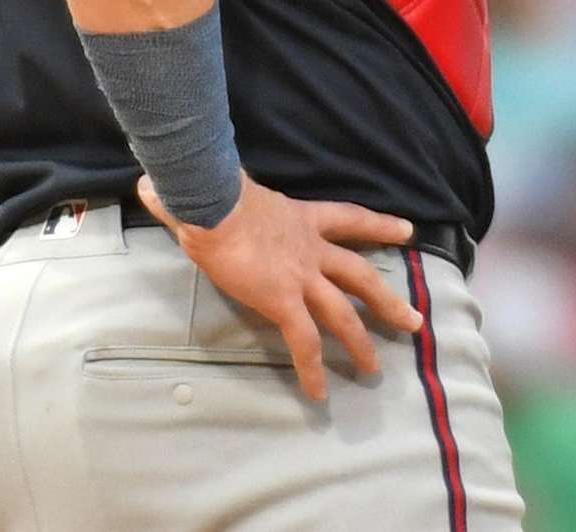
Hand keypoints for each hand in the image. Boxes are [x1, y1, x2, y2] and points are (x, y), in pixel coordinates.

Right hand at [135, 174, 425, 400]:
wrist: (211, 201)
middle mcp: (310, 249)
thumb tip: (160, 183)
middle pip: (361, 274)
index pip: (349, 219)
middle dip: (388, 300)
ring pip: (343, 314)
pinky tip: (319, 392)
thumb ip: (210, 190)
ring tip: (374, 369)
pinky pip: (304, 342)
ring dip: (361, 342)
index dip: (380, 225)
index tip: (406, 230)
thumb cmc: (210, 188)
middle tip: (414, 321)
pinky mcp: (283, 301)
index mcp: (301, 218)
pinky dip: (312, 370)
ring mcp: (300, 277)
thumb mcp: (222, 187)